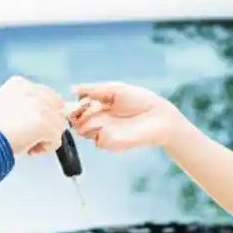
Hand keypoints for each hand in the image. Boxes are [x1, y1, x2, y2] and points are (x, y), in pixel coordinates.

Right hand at [0, 76, 67, 155]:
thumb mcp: (0, 107)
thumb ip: (20, 107)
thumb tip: (35, 119)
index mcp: (19, 84)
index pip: (45, 94)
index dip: (41, 112)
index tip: (32, 125)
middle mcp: (32, 91)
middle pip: (57, 106)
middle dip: (49, 122)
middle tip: (34, 135)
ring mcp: (40, 106)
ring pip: (59, 124)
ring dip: (45, 137)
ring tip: (27, 143)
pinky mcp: (45, 123)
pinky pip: (57, 139)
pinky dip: (45, 148)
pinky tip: (29, 149)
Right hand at [68, 81, 186, 151]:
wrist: (159, 118)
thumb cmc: (141, 101)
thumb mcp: (115, 89)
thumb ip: (93, 89)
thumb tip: (73, 89)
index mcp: (101, 105)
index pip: (79, 106)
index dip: (75, 104)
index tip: (79, 100)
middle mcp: (100, 119)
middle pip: (76, 120)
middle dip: (75, 113)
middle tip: (85, 107)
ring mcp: (104, 132)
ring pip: (82, 130)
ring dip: (86, 122)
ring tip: (98, 113)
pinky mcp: (110, 143)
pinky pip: (96, 140)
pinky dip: (98, 132)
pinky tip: (106, 124)